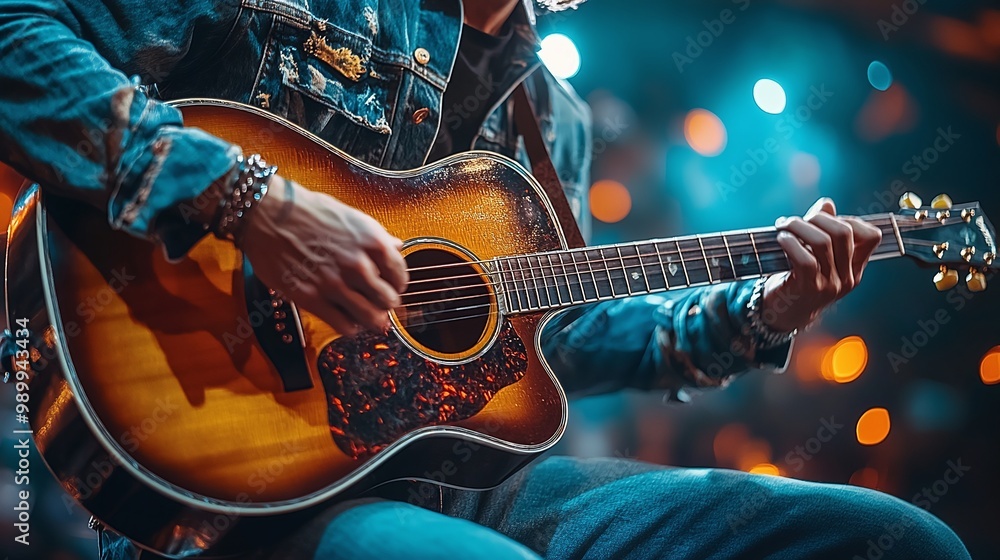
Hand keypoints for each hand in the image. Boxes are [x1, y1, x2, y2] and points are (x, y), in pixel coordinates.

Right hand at [240, 176, 407, 334]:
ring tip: (367, 316)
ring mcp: (335, 283)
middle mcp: (357, 264)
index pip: (400, 275)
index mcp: (371, 241)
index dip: (397, 284)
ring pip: (371, 318)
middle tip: (378, 303)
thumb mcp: (351, 216)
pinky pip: (344, 326)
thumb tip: (397, 246)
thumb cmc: (306, 210)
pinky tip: (346, 319)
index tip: (392, 287)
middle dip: (385, 304)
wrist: (267, 214)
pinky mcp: (311, 298)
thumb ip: (376, 236)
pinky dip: (350, 327)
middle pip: (388, 300)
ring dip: (372, 320)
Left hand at [761, 198, 881, 332]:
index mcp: (854, 268)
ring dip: (799, 227)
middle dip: (818, 218)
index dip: (848, 219)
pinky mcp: (810, 289)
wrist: (782, 314)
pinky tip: (781, 238)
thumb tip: (826, 204)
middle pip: (844, 233)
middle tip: (796, 220)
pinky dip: (791, 243)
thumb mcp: (814, 255)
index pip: (871, 236)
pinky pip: (806, 260)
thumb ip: (823, 230)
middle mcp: (847, 277)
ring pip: (823, 243)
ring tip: (783, 225)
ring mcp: (830, 285)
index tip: (822, 219)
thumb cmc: (798, 279)